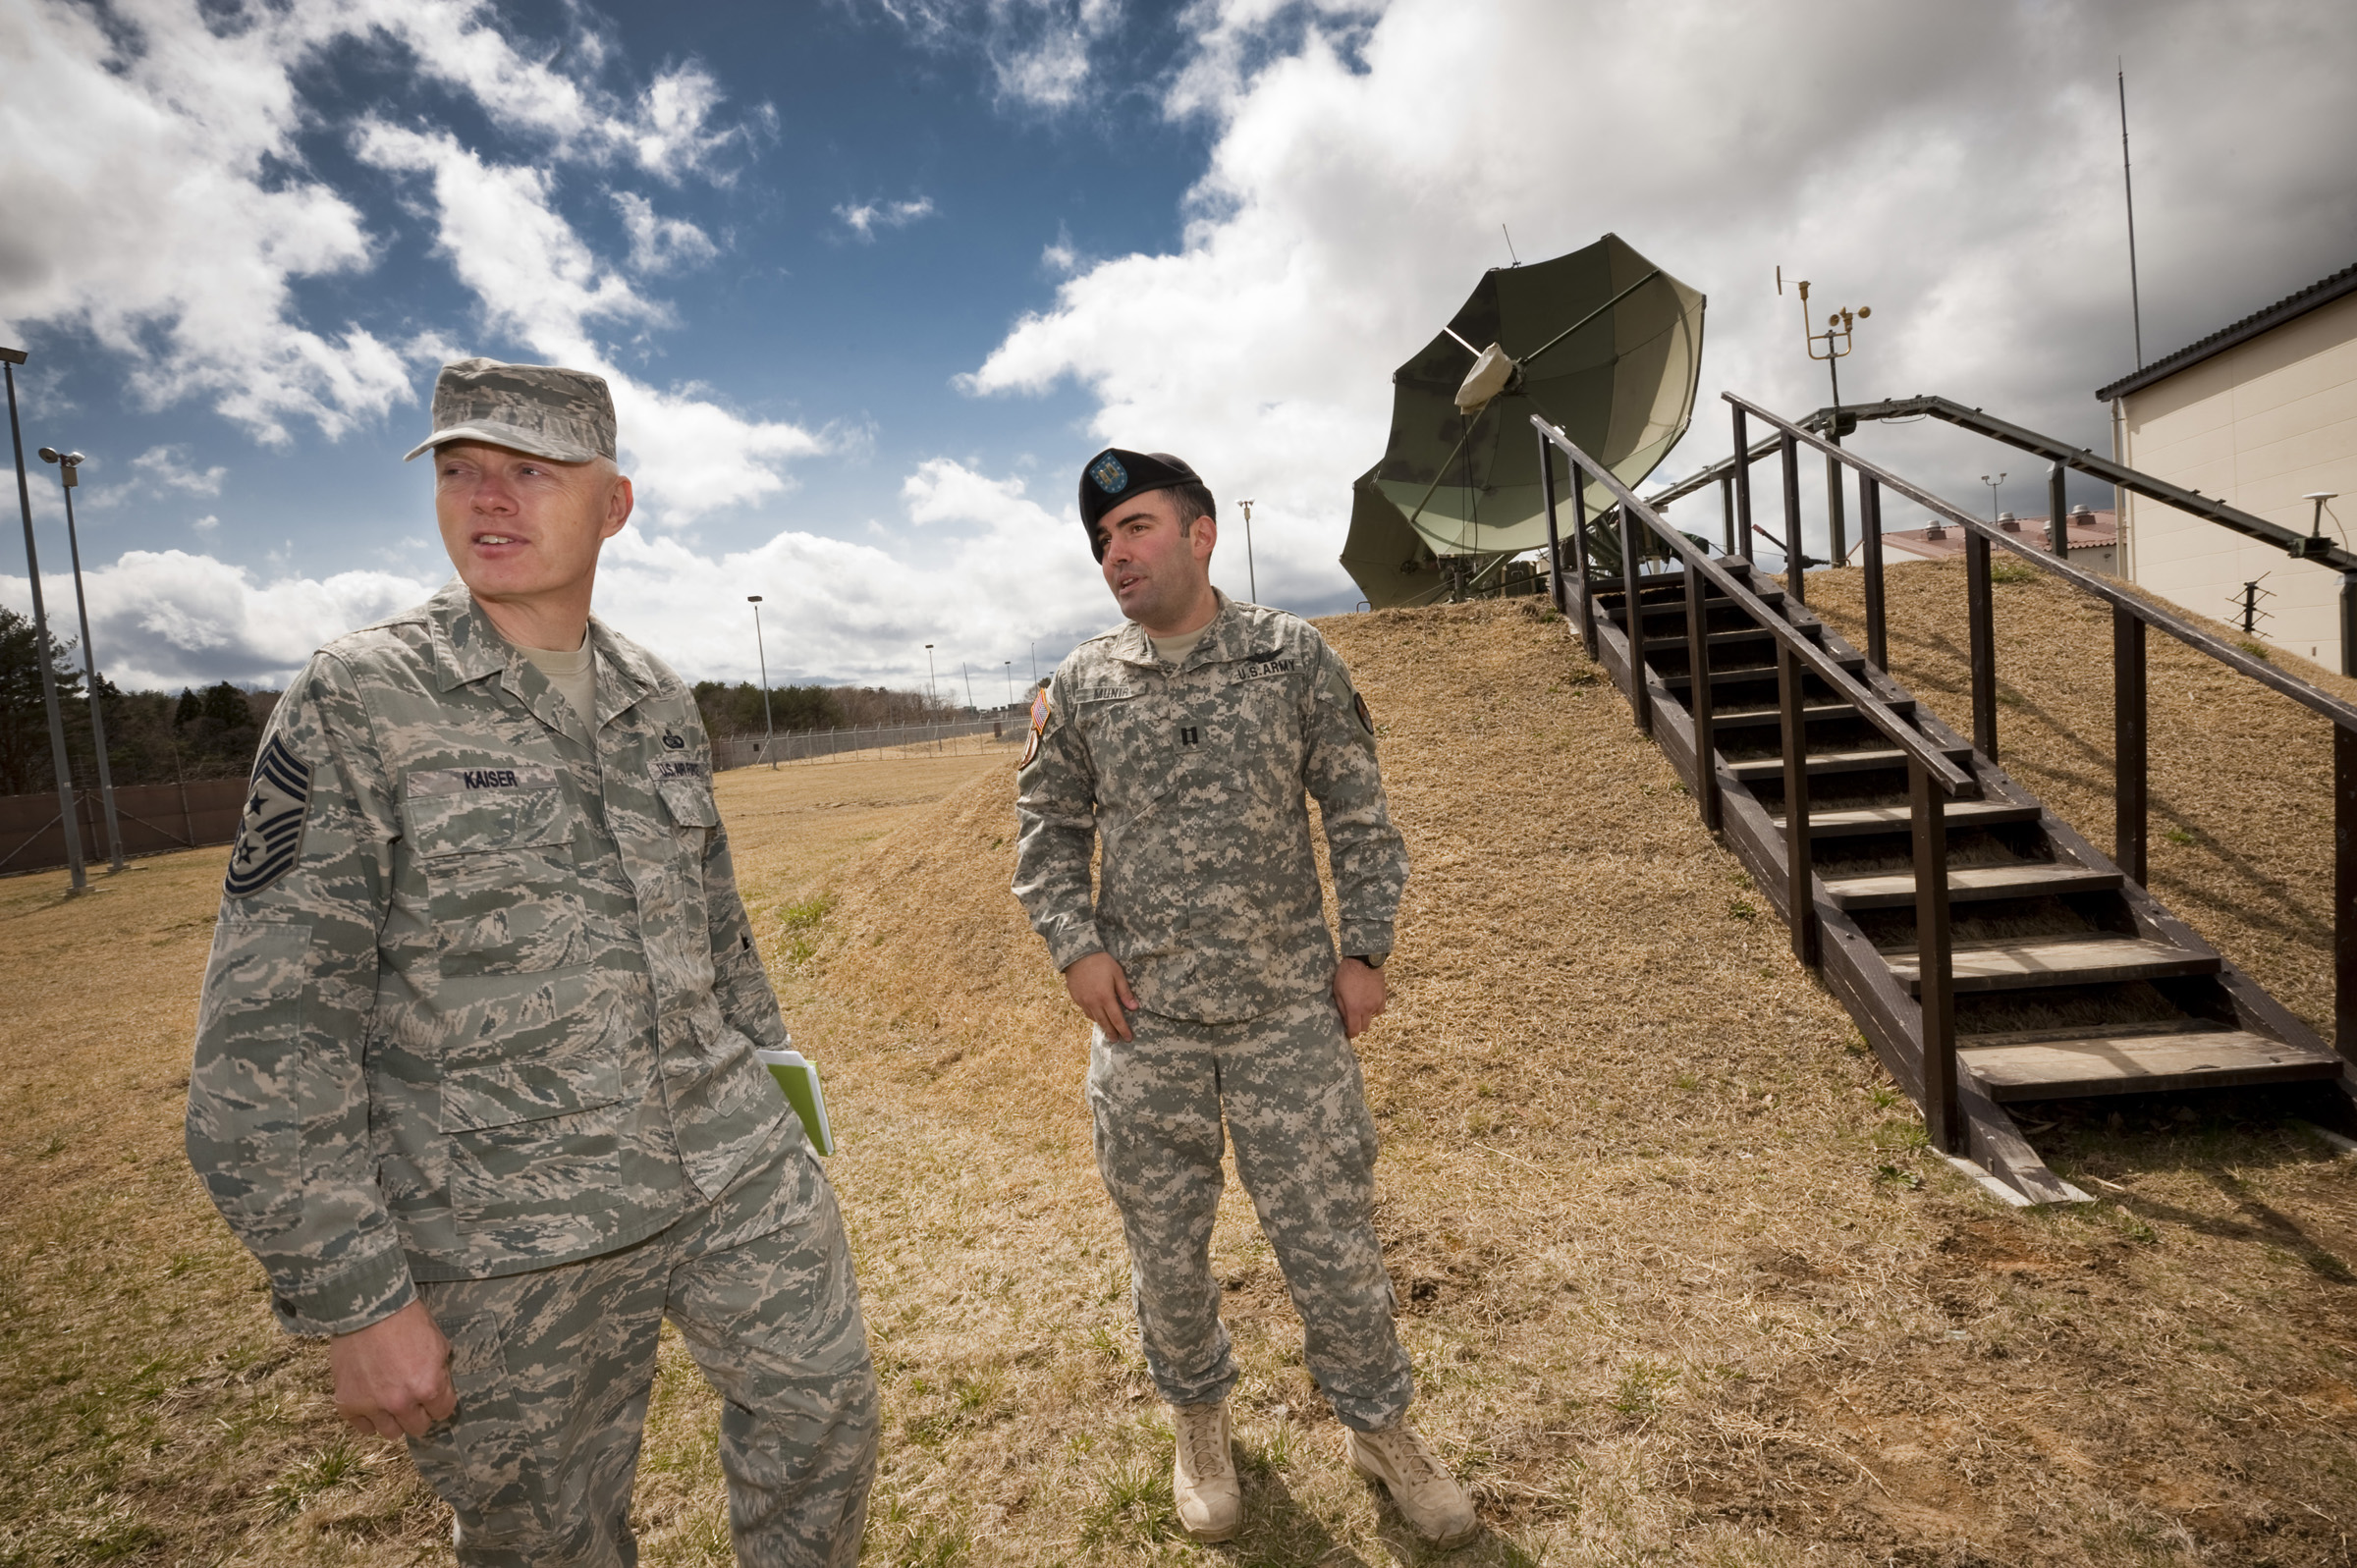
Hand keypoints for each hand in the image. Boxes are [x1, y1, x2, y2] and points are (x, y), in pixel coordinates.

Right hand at [329, 1298, 456, 1440]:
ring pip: (390, 1433)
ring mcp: (372, 1406)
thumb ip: (439, 1373)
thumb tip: (439, 1390)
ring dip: (393, 1419)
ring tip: (390, 1399)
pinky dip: (368, 1417)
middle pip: (417, 1428)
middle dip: (418, 1414)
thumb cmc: (407, 1320)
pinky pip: (362, 1427)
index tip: (434, 1396)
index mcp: (428, 1387)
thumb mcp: (438, 1343)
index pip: (443, 1413)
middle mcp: (401, 1402)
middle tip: (412, 1398)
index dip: (440, 1403)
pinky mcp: (347, 1403)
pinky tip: (371, 1400)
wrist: (368, 1308)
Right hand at [1063, 951, 1136, 1040]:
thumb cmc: (1101, 962)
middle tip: (1117, 1040)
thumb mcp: (1117, 973)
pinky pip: (1086, 1012)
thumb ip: (1125, 992)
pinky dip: (1093, 1016)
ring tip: (1108, 1030)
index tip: (1128, 1038)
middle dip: (1112, 1033)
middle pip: (1104, 1023)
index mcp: (1105, 997)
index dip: (1123, 1029)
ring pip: (1094, 1018)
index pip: (1117, 1019)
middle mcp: (1093, 1003)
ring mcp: (1083, 1001)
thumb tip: (1134, 1008)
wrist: (1077, 955)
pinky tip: (1097, 1016)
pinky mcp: (1076, 998)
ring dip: (1102, 1026)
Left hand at [1333, 958, 1386, 1039]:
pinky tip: (1369, 1003)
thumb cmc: (1346, 974)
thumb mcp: (1337, 991)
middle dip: (1358, 1026)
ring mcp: (1376, 1003)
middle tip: (1352, 1020)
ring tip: (1360, 1008)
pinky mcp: (1383, 996)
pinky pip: (1379, 1010)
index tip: (1348, 1033)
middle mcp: (1367, 1008)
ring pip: (1372, 1019)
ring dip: (1366, 1017)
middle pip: (1364, 1027)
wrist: (1363, 960)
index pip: (1355, 1030)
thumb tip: (1344, 1019)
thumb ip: (1341, 1007)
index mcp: (1354, 1008)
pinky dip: (1374, 1010)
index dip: (1351, 1034)